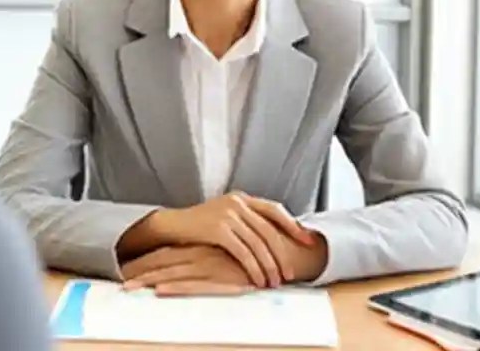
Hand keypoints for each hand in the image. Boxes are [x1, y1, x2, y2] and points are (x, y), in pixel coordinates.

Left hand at [121, 246, 253, 296]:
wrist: (283, 252)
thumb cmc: (257, 253)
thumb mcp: (229, 249)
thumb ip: (210, 253)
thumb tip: (191, 261)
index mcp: (200, 246)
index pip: (164, 253)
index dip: (143, 261)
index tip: (123, 269)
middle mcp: (200, 253)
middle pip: (161, 262)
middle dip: (138, 271)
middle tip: (118, 281)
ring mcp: (209, 264)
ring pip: (172, 273)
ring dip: (147, 280)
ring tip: (127, 287)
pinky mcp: (220, 278)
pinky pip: (194, 284)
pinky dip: (176, 288)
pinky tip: (160, 291)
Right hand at [151, 191, 315, 288]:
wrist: (170, 226)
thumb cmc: (199, 226)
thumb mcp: (224, 217)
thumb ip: (245, 221)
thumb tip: (271, 240)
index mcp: (242, 198)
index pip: (275, 209)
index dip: (293, 225)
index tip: (308, 241)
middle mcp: (237, 202)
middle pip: (269, 230)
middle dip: (282, 253)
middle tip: (292, 272)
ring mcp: (228, 214)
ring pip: (258, 243)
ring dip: (269, 266)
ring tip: (275, 282)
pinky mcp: (218, 229)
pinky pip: (243, 252)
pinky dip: (254, 268)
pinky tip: (258, 280)